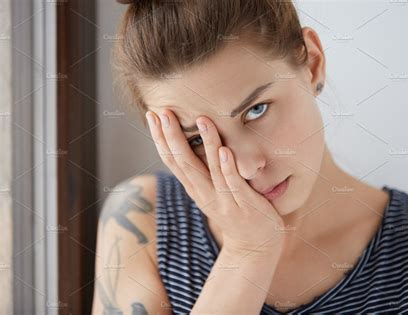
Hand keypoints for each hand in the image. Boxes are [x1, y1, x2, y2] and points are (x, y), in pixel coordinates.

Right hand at [146, 109, 284, 255]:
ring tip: (201, 119)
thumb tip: (193, 144)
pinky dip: (227, 168)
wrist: (254, 246)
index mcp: (195, 187)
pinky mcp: (243, 205)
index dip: (160, 138)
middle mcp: (204, 193)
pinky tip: (223, 151)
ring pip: (210, 169)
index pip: (172, 160)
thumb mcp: (212, 190)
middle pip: (183, 162)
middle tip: (163, 112)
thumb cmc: (234, 211)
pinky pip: (233, 184)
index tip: (152, 115)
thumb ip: (203, 170)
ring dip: (206, 143)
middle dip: (172, 137)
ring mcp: (223, 200)